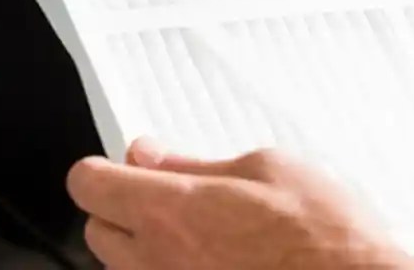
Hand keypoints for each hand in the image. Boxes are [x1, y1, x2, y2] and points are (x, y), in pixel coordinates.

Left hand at [66, 139, 413, 269]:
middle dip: (121, 209)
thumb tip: (151, 154)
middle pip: (96, 230)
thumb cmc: (324, 235)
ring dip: (144, 247)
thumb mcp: (266, 168)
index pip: (88, 185)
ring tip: (197, 235)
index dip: (102, 169)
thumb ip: (195, 163)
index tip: (120, 166)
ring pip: (124, 268)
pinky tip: (214, 261)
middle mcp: (158, 262)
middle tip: (165, 196)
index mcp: (171, 210)